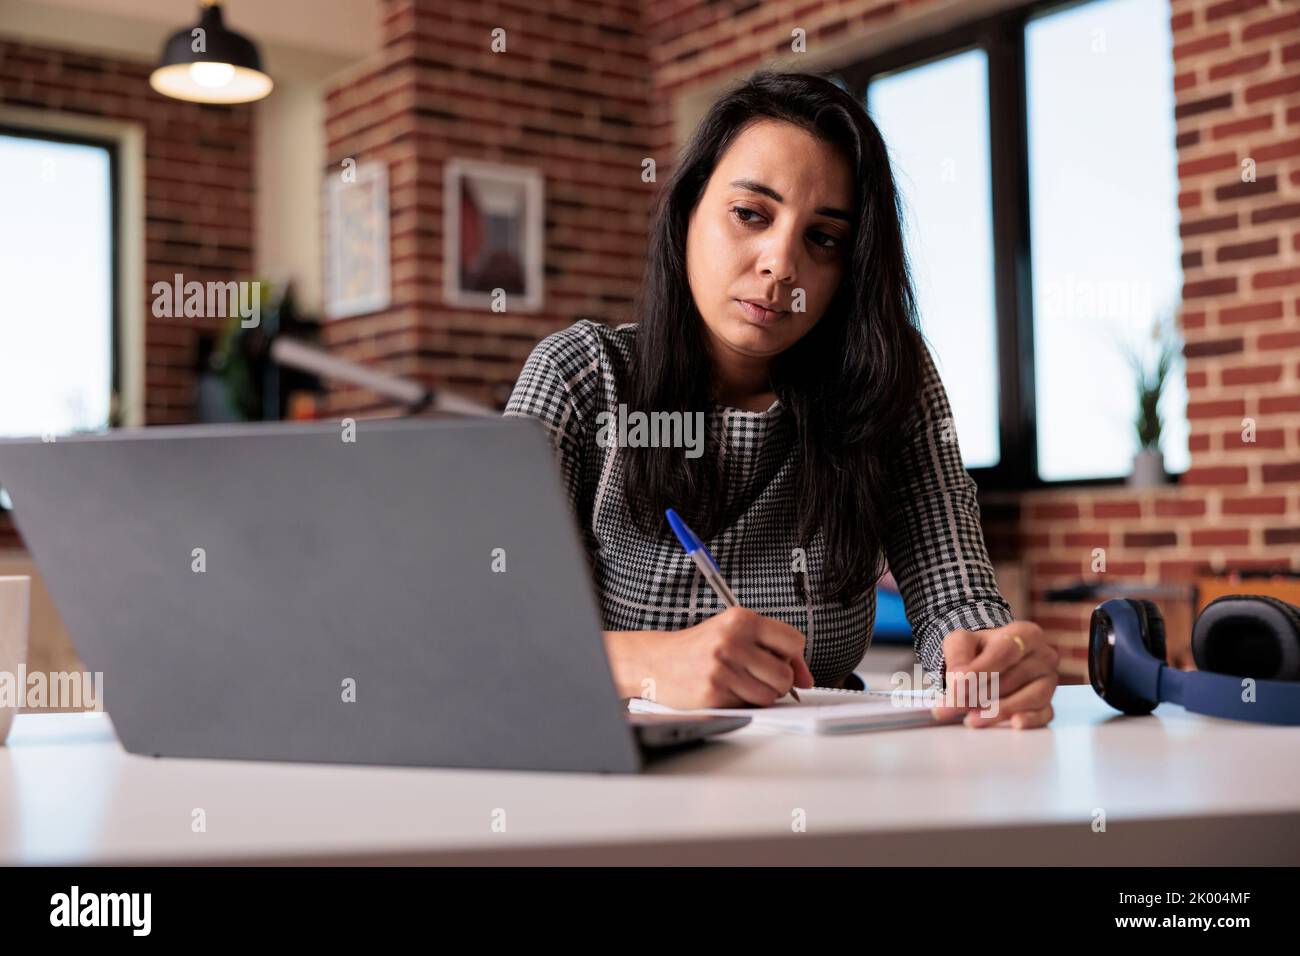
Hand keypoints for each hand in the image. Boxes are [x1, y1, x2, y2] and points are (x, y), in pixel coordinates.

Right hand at [647, 607, 814, 708]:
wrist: (656, 661)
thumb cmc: (699, 648)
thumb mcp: (735, 634)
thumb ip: (773, 650)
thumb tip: (806, 680)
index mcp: (741, 619)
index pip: (793, 641)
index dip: (792, 657)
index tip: (781, 661)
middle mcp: (731, 640)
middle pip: (785, 674)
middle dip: (778, 681)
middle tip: (757, 675)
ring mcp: (722, 668)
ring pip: (771, 694)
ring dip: (761, 694)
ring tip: (740, 682)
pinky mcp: (713, 692)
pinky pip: (749, 706)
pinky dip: (743, 702)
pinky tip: (726, 690)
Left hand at [931, 621, 1058, 729]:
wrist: (989, 662)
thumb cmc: (979, 649)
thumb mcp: (961, 642)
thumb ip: (958, 657)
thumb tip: (960, 681)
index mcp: (1025, 634)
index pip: (1004, 653)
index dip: (980, 671)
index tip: (958, 687)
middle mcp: (1043, 656)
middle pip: (1014, 678)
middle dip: (981, 695)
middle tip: (955, 706)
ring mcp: (1049, 681)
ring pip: (1032, 698)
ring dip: (1000, 711)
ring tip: (972, 719)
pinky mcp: (1048, 704)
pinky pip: (1044, 714)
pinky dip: (1028, 720)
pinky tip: (1013, 723)